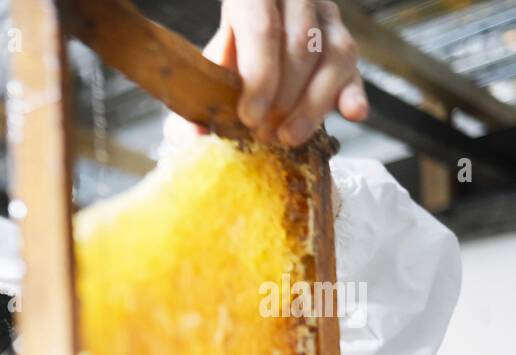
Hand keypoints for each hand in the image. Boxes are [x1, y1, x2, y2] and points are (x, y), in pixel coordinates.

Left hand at [165, 0, 367, 147]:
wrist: (249, 36)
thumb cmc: (224, 57)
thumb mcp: (204, 70)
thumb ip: (194, 103)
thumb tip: (194, 140)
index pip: (262, 27)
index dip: (259, 74)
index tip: (249, 117)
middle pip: (301, 44)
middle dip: (284, 96)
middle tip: (265, 135)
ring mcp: (326, 17)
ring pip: (335, 54)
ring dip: (314, 103)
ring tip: (290, 137)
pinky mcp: (344, 41)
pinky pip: (356, 66)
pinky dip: (354, 93)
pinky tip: (352, 113)